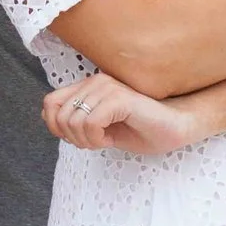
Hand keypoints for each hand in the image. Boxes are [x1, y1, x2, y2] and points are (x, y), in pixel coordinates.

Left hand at [44, 72, 206, 155]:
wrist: (175, 128)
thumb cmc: (141, 129)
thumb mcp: (100, 128)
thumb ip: (77, 121)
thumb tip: (52, 122)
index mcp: (88, 87)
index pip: (49, 103)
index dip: (54, 126)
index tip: (78, 139)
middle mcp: (94, 82)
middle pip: (58, 115)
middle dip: (73, 138)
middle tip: (95, 143)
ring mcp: (106, 87)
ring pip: (73, 121)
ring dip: (86, 140)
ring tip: (105, 141)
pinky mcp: (119, 98)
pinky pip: (91, 123)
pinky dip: (96, 139)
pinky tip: (111, 140)